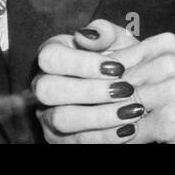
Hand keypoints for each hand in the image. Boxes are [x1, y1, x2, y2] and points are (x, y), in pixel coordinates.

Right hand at [34, 20, 144, 143]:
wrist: (130, 90)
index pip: (50, 57)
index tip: (118, 67)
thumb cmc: (119, 60)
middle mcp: (42, 85)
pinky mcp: (59, 138)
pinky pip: (76, 141)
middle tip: (125, 90)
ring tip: (133, 109)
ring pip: (61, 119)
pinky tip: (130, 127)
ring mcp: (47, 114)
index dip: (82, 63)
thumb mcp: (116, 41)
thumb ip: (104, 33)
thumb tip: (87, 35)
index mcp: (52, 54)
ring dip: (99, 116)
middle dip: (89, 90)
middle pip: (48, 89)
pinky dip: (106, 136)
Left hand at [43, 24, 174, 143]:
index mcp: (162, 44)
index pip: (102, 50)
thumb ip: (134, 53)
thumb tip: (84, 36)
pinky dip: (92, 141)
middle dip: (63, 88)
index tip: (45, 68)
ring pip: (103, 107)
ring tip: (50, 125)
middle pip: (97, 75)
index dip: (68, 59)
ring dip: (71, 120)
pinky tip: (74, 142)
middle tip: (40, 99)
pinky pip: (119, 134)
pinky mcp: (171, 119)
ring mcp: (168, 89)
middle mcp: (163, 60)